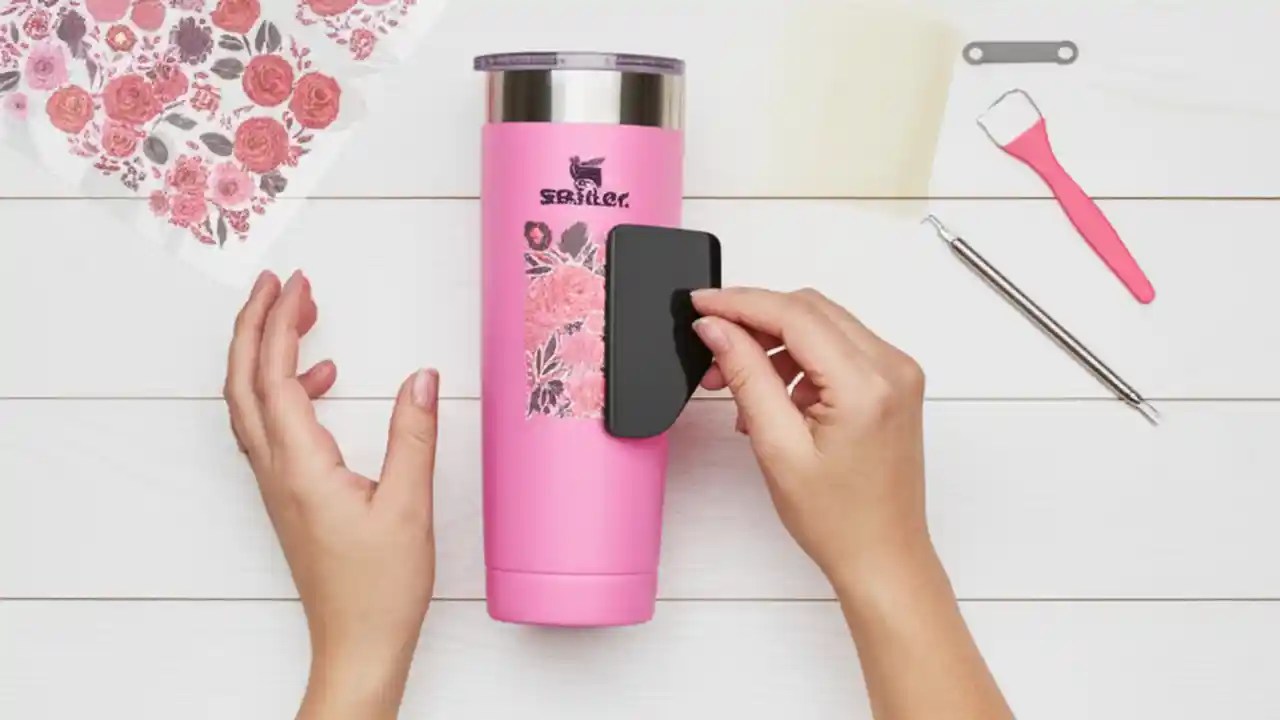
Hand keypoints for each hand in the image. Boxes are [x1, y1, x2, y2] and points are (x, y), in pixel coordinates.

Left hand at [224, 270, 439, 719]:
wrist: (357, 643)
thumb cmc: (379, 588)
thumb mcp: (409, 506)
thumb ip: (413, 436)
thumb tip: (420, 378)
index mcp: (300, 466)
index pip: (275, 376)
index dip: (280, 323)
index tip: (296, 284)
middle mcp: (276, 471)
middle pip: (243, 381)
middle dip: (254, 324)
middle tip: (274, 283)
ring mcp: (278, 483)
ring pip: (250, 403)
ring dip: (265, 354)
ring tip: (299, 319)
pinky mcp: (289, 494)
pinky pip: (270, 427)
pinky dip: (285, 392)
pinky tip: (321, 386)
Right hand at [693, 288, 1011, 719]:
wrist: (883, 557)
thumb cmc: (840, 520)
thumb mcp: (777, 447)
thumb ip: (746, 375)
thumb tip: (717, 327)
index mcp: (867, 385)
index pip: (794, 315)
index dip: (739, 303)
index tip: (700, 304)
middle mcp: (892, 368)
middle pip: (810, 310)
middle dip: (754, 321)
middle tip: (711, 347)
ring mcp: (898, 373)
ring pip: (823, 324)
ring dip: (774, 341)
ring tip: (736, 383)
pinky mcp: (894, 383)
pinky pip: (839, 347)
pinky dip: (799, 359)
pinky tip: (772, 394)